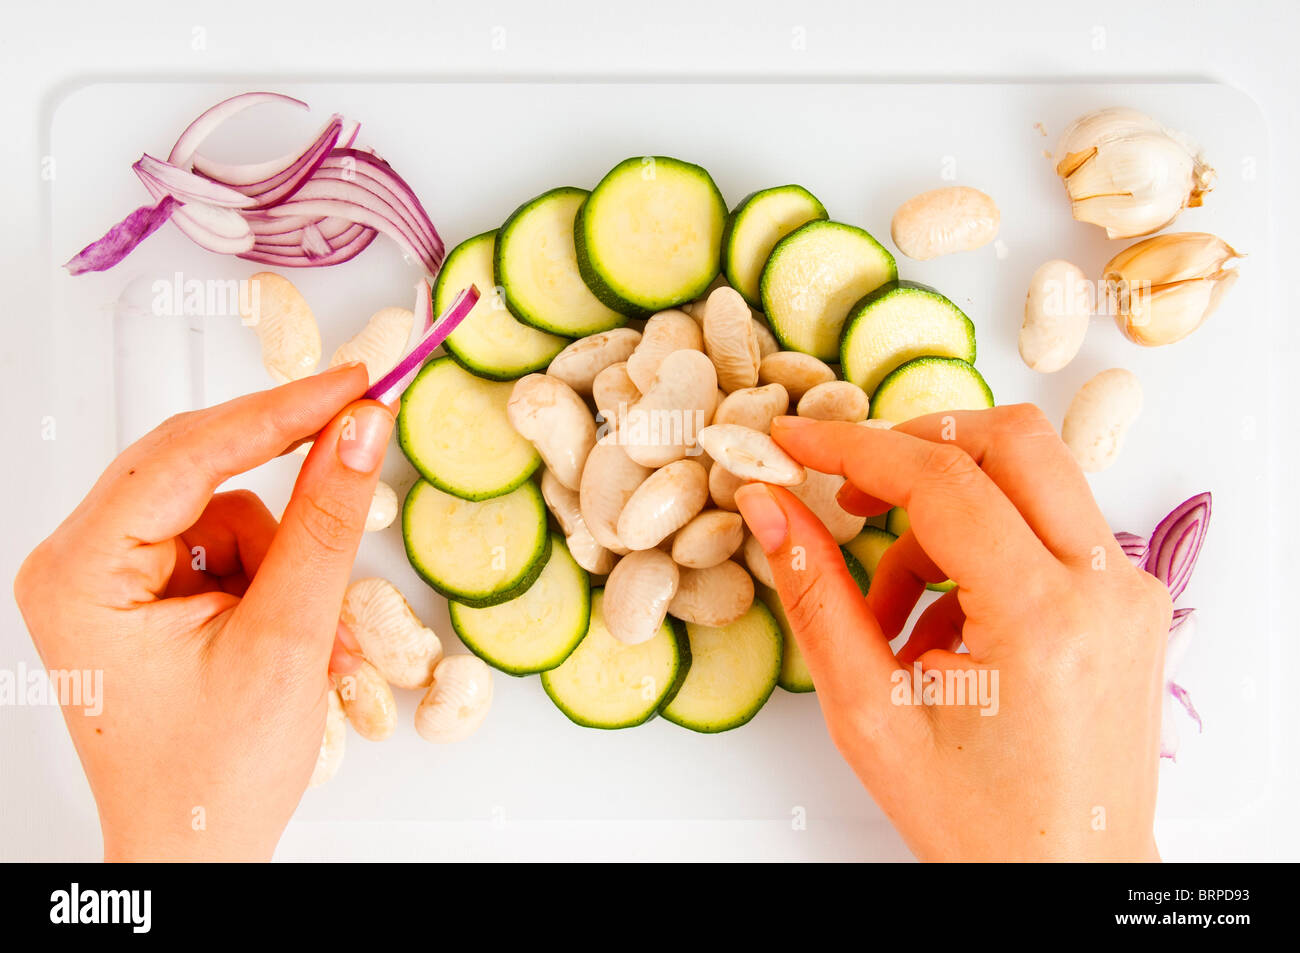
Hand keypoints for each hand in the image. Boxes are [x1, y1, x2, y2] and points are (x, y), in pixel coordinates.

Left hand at [13, 363, 387, 860]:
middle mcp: (79, 564)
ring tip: (309, 637)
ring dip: (285, 559)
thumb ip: (325, 523)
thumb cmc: (213, 776)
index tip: (354, 383)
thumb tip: (360, 430)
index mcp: (81, 573)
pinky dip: (273, 579)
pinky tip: (288, 635)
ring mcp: (110, 578)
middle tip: (360, 438)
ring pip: (224, 508)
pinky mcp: (144, 593)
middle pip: (196, 469)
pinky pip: (227, 545)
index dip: (279, 412)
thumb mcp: (285, 638)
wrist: (198, 853)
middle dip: (284, 483)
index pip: (184, 455)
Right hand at [734, 407, 1171, 861]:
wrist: (1068, 881)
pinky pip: (1049, 526)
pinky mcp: (1128, 601)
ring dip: (947, 509)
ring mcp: (1129, 592)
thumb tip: (770, 508)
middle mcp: (1107, 590)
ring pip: (1033, 477)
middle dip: (916, 448)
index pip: (944, 480)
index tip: (795, 441)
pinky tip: (943, 622)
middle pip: (1013, 441)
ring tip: (893, 607)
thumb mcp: (871, 714)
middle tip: (852, 494)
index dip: (854, 447)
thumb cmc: (980, 824)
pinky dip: (983, 544)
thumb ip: (815, 596)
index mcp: (1044, 620)